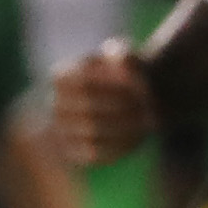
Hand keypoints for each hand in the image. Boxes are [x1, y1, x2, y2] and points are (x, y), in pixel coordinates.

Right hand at [51, 44, 158, 165]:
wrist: (122, 104)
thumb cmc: (123, 76)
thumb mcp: (125, 59)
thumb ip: (122, 54)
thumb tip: (120, 59)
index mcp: (61, 78)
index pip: (83, 81)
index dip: (116, 84)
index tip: (143, 84)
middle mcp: (56, 105)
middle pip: (90, 107)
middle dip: (125, 105)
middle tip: (151, 104)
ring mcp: (62, 130)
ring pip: (93, 131)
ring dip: (127, 126)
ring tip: (150, 119)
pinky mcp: (75, 152)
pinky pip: (95, 153)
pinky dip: (121, 145)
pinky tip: (139, 136)